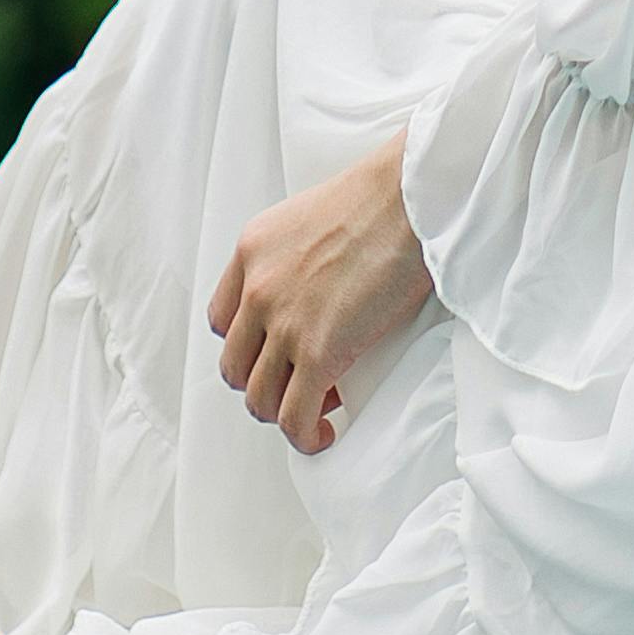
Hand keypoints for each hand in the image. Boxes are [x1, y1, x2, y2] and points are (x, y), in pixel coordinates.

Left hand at [209, 144, 434, 457]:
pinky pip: (293, 417)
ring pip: (258, 397)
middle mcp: (257, 288)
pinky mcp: (317, 353)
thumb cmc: (385, 200)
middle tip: (301, 383)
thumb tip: (323, 291)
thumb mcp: (314, 219)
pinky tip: (324, 434)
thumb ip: (300, 258)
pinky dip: (305, 436)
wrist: (409, 198)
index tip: (278, 354)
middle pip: (235, 364)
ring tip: (318, 410)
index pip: (224, 319)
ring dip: (284, 412)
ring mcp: (283, 323)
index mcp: (253, 251)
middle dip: (265, 383)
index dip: (249, 347)